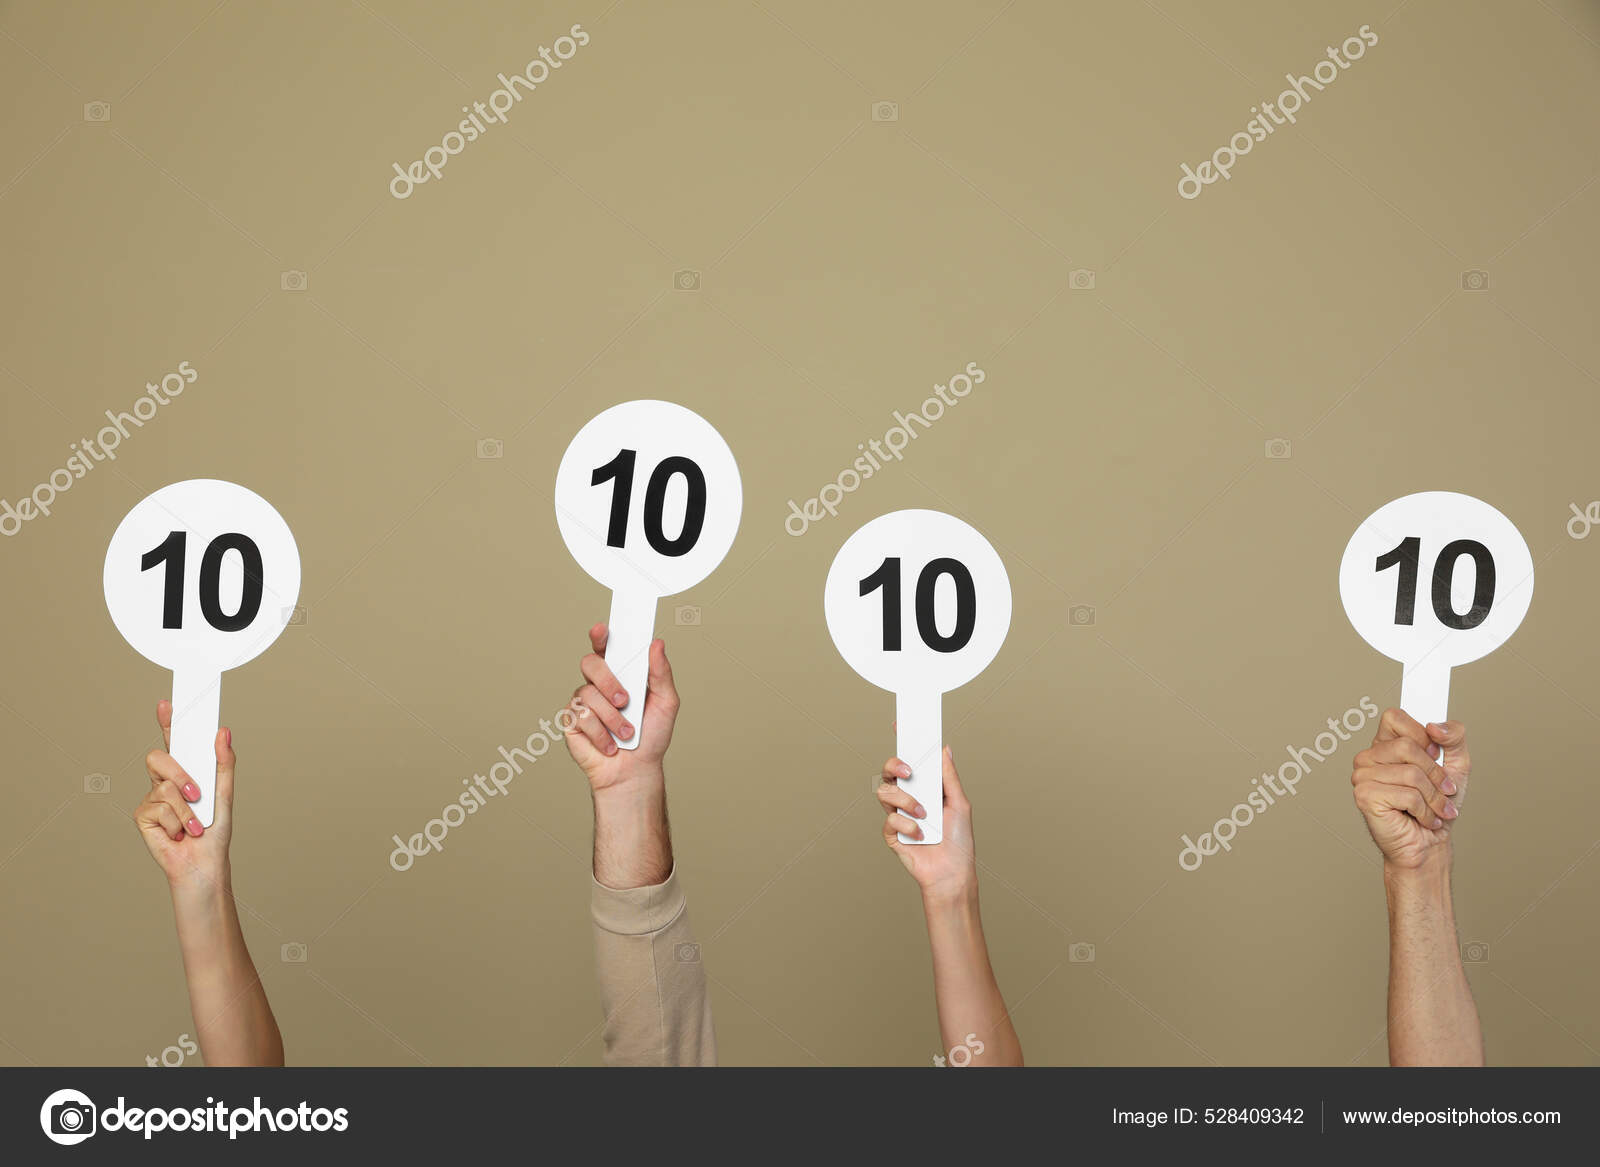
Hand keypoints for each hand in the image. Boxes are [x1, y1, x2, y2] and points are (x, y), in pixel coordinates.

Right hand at [135, 700, 234, 893]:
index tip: (167, 703)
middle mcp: (165, 781)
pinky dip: (177, 822)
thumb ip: (224, 762)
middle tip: (196, 792)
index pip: (174, 742)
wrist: (204, 862)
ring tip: (195, 824)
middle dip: (178, 772)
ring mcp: (152, 798)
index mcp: (185, 772)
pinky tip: (181, 833)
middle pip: (158, 758)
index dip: (168, 721)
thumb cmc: (215, 831)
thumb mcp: (225, 793)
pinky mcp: (143, 816)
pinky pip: (158, 808)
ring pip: (163, 786)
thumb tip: (223, 732)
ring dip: (185, 808)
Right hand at [562, 623, 678, 794]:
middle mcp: (598, 684)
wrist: (635, 770)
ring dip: (612, 718)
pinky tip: (610, 744)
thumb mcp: (666, 702)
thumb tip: (657, 644)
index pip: (606, 647)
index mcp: (620, 673)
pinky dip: (601, 734)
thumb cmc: (650, 736)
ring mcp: (583, 702)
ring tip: (626, 733)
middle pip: (590, 664)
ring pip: (588, 694)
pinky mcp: (572, 722)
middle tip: (625, 700)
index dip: (600, 636)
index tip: (602, 630)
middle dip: (608, 681)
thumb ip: (661, 673)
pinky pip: (580, 717)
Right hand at [877, 747, 977, 905]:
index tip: (900, 724)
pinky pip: (890, 820)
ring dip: (906, 802)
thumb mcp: (959, 803)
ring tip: (923, 814)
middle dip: (894, 765)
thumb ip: (949, 776)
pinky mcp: (892, 834)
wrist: (952, 872)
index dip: (903, 742)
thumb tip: (945, 749)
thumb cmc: (959, 840)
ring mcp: (898, 815)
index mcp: (925, 788)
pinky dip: (908, 826)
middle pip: (888, 771)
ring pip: (885, 792)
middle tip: (908, 770)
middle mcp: (909, 798)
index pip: (910, 760)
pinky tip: (921, 835)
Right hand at [1351, 708, 1468, 870]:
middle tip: (1442, 789)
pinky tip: (1422, 818)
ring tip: (1433, 809)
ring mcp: (1362, 776)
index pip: (1394, 717)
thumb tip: (1434, 726)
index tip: (1434, 753)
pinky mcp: (1365, 797)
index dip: (1420, 734)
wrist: (1431, 843)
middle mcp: (1369, 757)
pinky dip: (1425, 810)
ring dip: (1433, 797)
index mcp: (1385, 744)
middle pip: (1407, 746)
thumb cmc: (1439, 805)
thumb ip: (1454, 737)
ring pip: (1410, 773)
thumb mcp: (1458, 765)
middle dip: (1435, 773)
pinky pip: (1407, 794)